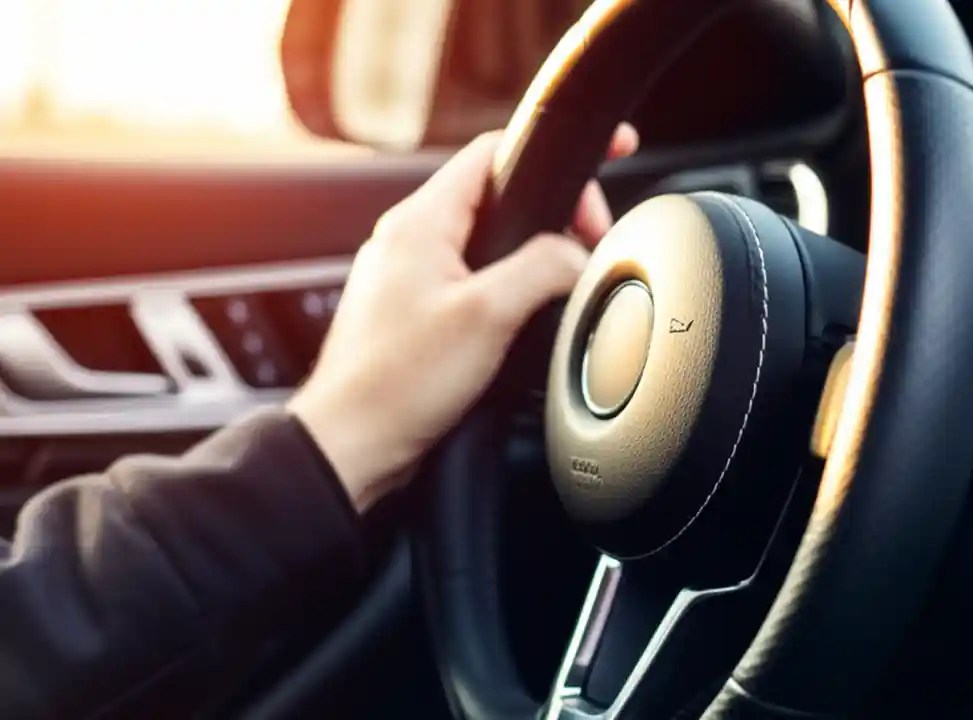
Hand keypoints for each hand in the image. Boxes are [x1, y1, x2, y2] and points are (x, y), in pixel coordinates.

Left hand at [289, 124, 639, 512]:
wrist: (352, 444)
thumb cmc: (398, 384)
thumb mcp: (488, 316)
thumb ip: (542, 269)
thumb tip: (578, 254)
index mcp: (421, 222)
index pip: (495, 152)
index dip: (556, 152)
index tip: (603, 157)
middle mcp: (410, 239)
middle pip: (499, 196)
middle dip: (554, 215)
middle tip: (589, 244)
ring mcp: (410, 275)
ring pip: (488, 241)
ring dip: (532, 255)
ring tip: (563, 281)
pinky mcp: (415, 311)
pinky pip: (473, 279)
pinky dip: (508, 287)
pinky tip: (525, 316)